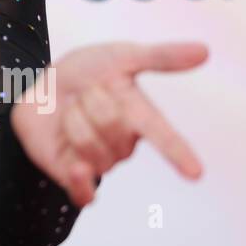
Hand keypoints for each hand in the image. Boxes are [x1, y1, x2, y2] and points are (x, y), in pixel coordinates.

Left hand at [9, 41, 208, 207]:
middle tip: (84, 91)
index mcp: (140, 116)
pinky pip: (84, 194)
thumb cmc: (86, 73)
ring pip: (90, 148)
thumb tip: (204, 50)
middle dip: (91, 101)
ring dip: (72, 119)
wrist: (41, 87)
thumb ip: (160, 57)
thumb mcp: (120, 56)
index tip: (195, 173)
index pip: (164, 137)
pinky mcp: (75, 177)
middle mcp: (124, 143)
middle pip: (112, 127)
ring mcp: (101, 161)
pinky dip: (82, 183)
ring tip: (70, 109)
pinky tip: (77, 168)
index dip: (177, 153)